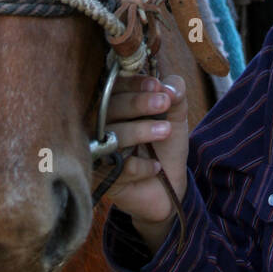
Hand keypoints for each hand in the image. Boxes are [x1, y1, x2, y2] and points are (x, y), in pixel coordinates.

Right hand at [104, 74, 188, 233]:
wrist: (169, 188)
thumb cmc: (166, 145)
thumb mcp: (175, 115)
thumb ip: (175, 94)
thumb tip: (168, 86)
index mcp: (114, 105)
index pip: (113, 87)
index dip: (132, 83)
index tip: (156, 85)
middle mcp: (99, 126)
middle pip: (106, 108)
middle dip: (137, 103)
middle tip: (163, 103)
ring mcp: (97, 152)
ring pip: (110, 136)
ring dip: (139, 131)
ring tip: (166, 131)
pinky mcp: (101, 179)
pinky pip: (117, 168)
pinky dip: (140, 166)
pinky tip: (156, 167)